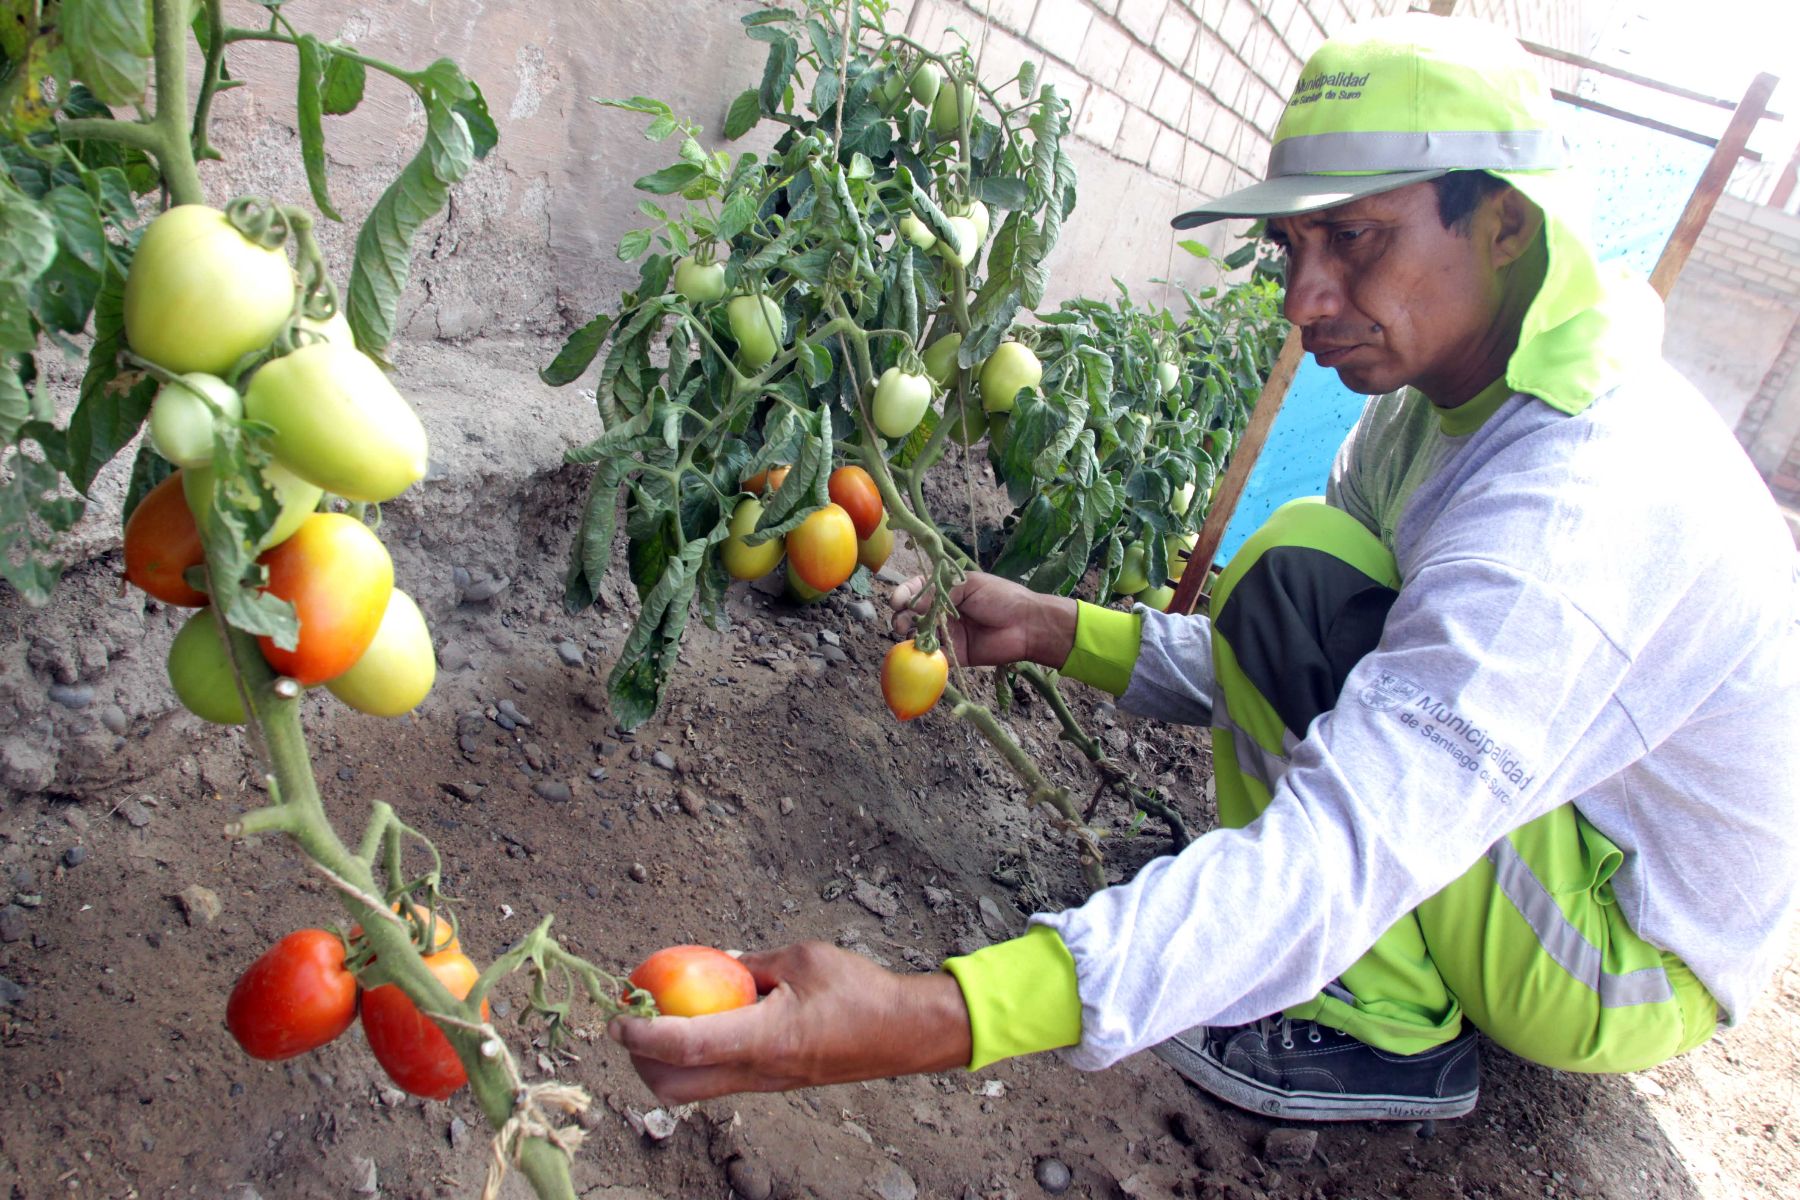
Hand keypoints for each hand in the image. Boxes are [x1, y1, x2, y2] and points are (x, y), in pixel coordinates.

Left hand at [607, 941, 971, 1103]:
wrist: (902, 1032)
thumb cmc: (859, 991)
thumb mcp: (801, 959)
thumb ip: (750, 964)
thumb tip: (712, 963)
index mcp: (763, 1038)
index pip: (686, 1045)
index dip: (643, 1034)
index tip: (616, 1018)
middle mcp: (757, 1070)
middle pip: (674, 1087)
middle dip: (640, 1058)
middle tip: (631, 1019)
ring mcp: (764, 1083)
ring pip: (693, 1090)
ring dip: (664, 1061)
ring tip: (661, 1018)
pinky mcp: (773, 1082)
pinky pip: (718, 1079)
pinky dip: (694, 1057)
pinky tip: (702, 1020)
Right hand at [890, 571, 1076, 668]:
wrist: (1026, 625)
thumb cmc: (1001, 597)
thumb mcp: (969, 585)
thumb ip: (940, 593)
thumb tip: (912, 603)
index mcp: (948, 589)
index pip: (918, 589)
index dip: (905, 594)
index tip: (898, 600)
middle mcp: (944, 611)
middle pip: (914, 614)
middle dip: (902, 616)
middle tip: (900, 621)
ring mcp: (949, 633)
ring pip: (920, 635)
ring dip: (908, 635)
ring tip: (906, 634)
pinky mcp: (955, 655)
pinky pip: (934, 657)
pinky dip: (924, 655)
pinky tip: (918, 652)